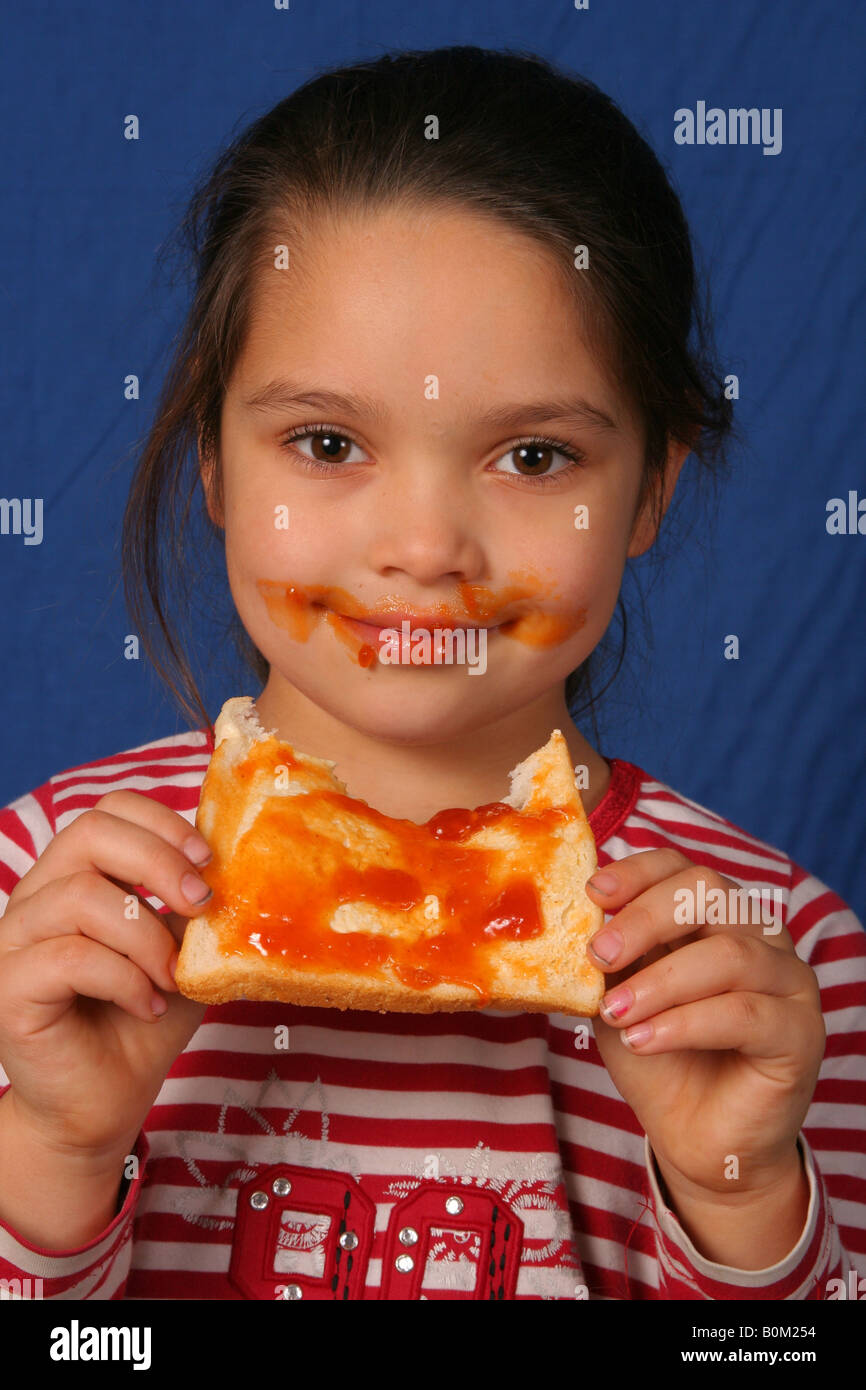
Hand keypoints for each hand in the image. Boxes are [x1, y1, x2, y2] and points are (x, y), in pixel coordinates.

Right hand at [0, 790, 209, 1161]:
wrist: (105, 1102)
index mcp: (77, 874)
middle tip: (200, 905)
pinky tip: (145, 1005)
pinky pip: (68, 957)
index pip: (109, 809)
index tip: (208, 861)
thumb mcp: (183, 949)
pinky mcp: (7, 987)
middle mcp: (37, 897)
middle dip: (159, 862)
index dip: (163, 823)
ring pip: (81, 896)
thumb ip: (195, 905)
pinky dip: (123, 979)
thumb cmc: (143, 1021)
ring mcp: (14, 940)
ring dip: (145, 937)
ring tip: (170, 978)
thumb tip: (242, 861)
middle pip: (89, 832)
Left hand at [585, 849, 824, 1207]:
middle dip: (645, 919)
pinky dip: (685, 1024)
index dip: (637, 873)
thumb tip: (572, 919)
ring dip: (660, 982)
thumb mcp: (619, 996)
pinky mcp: (801, 1031)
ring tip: (615, 1013)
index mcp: (716, 915)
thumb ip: (609, 957)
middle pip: (709, 893)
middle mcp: (759, 935)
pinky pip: (745, 1013)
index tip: (592, 895)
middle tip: (599, 955)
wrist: (694, 1137)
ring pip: (728, 954)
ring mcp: (788, 980)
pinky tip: (643, 1040)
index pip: (682, 868)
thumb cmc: (660, 1057)